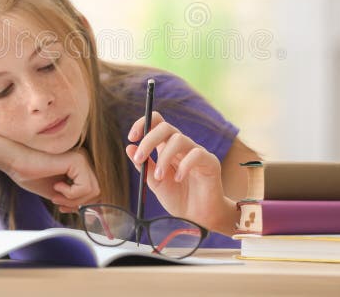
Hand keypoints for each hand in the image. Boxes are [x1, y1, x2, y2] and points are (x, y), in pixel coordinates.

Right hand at [8, 146, 100, 211]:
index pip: (95, 191)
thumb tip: (94, 212)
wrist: (16, 163)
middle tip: (58, 203)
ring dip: (73, 201)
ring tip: (56, 196)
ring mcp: (83, 159)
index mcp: (81, 166)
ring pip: (93, 191)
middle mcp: (85, 160)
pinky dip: (70, 194)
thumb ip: (76, 199)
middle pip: (97, 193)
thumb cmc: (32, 176)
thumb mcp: (60, 193)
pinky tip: (56, 186)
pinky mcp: (78, 160)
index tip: (64, 209)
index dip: (82, 205)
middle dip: (77, 204)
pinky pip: (85, 187)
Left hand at [126, 111, 233, 232]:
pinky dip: (184, 165)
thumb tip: (129, 147)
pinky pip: (197, 154)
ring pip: (179, 139)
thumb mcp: (155, 183)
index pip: (156, 123)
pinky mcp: (210, 161)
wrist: (197, 218)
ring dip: (164, 157)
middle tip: (139, 158)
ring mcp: (196, 152)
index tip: (132, 137)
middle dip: (149, 140)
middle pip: (165, 127)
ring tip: (159, 176)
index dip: (143, 124)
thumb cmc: (177, 198)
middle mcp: (181, 146)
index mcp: (166, 147)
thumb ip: (144, 166)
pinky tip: (178, 179)